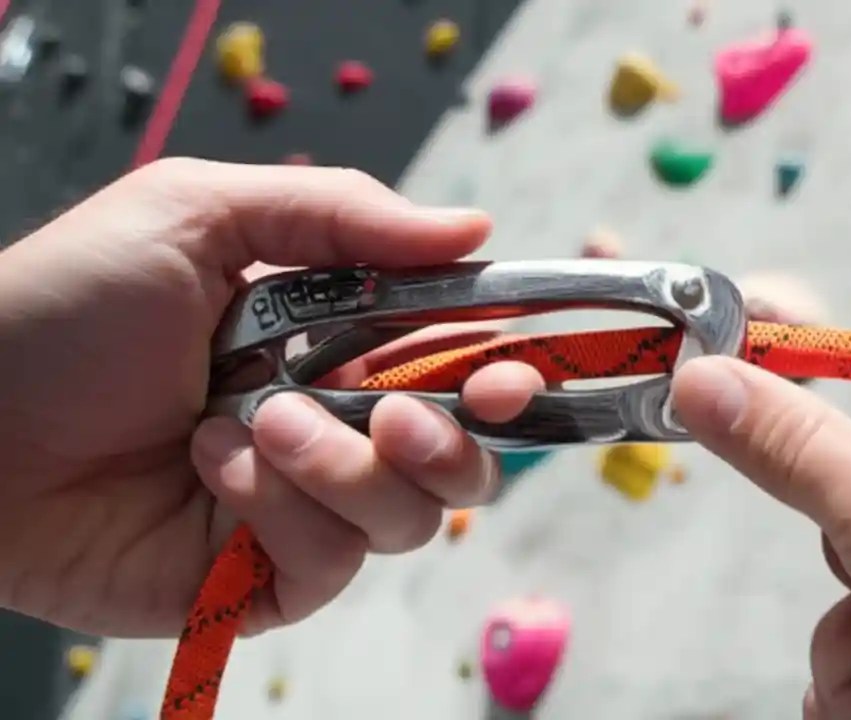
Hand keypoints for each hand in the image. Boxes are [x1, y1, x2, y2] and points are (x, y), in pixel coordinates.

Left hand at [0, 159, 540, 636]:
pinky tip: (212, 468)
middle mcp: (333, 424)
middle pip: (461, 459)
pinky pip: (330, 563)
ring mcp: (300, 506)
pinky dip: (284, 510)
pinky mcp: (259, 577)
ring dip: (346, 467)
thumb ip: (343, 215)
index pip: (455, 362)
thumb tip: (474, 230)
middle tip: (402, 416)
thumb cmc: (66, 306)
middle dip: (452, 442)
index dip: (501, 372)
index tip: (509, 372)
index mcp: (336, 339)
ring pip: (407, 517)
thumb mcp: (198, 214)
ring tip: (257, 424)